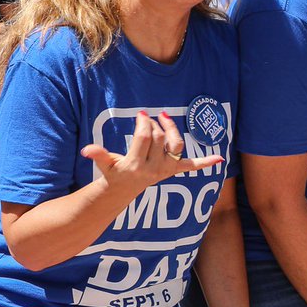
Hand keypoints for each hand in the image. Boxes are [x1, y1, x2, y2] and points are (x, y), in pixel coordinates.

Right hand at [82, 112, 220, 198]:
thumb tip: (87, 149)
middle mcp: (154, 168)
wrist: (121, 192)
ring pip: (176, 145)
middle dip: (154, 124)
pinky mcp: (173, 171)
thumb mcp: (104, 165)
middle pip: (161, 138)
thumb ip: (98, 155)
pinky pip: (191, 166)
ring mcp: (166, 170)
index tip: (140, 114)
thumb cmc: (112, 173)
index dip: (144, 123)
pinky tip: (219, 159)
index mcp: (136, 164)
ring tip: (164, 118)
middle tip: (146, 117)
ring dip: (173, 130)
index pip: (145, 137)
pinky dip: (205, 163)